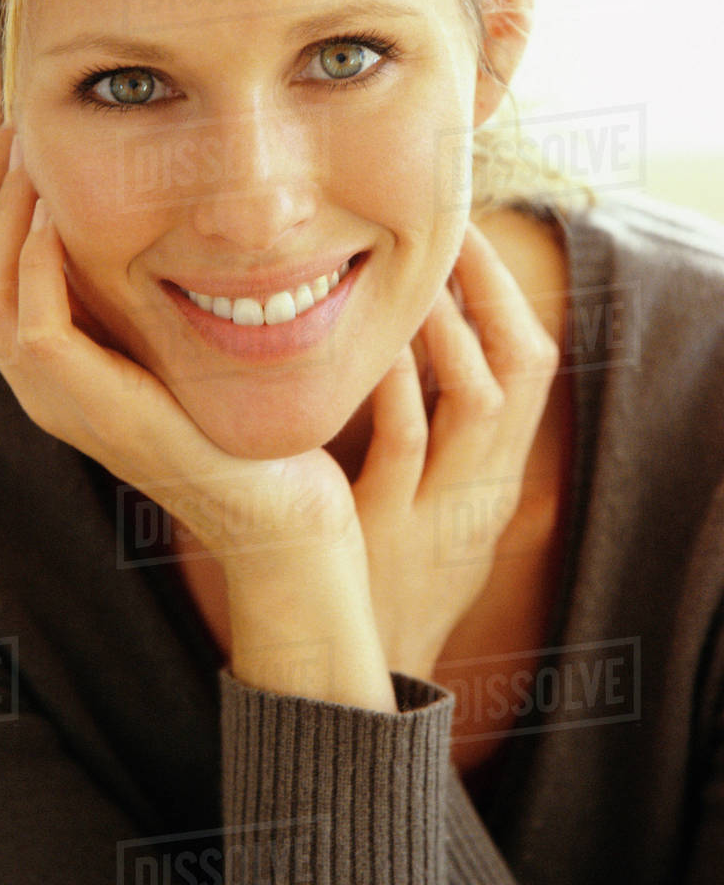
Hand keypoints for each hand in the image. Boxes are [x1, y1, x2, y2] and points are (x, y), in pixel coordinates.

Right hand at [0, 127, 362, 560]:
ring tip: (36, 158)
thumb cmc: (229, 415)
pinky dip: (39, 266)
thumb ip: (135, 290)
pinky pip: (38, 329)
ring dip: (5, 214)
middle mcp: (38, 381)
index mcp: (47, 362)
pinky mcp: (99, 410)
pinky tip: (63, 220)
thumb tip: (131, 211)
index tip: (13, 136)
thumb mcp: (169, 337)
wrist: (274, 507)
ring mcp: (60, 400)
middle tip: (16, 131)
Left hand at [351, 223, 559, 680]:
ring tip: (419, 276)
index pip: (532, 366)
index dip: (507, 298)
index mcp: (499, 472)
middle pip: (523, 369)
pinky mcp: (391, 526)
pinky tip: (373, 344)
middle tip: (452, 233)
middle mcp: (487, 484)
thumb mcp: (449, 504)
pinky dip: (398, 386)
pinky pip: (405, 442)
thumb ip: (452, 436)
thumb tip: (434, 348)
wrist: (366, 663)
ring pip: (477, 398)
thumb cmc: (401, 569)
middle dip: (493, 293)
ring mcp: (443, 506)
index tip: (470, 239)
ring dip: (452, 329)